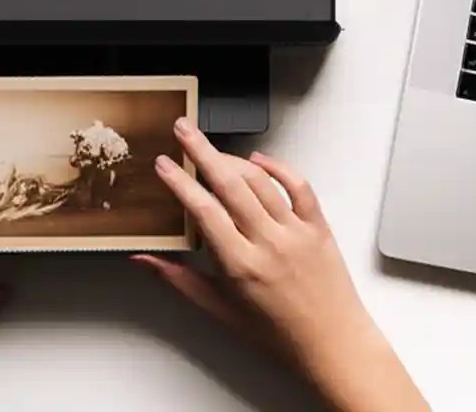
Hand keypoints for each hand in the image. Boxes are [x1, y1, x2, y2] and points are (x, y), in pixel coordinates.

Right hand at [134, 119, 426, 411]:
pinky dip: (279, 168)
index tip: (164, 163)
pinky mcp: (319, 228)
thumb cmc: (277, 334)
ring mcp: (297, 232)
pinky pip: (299, 187)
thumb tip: (143, 260)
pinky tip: (260, 159)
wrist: (332, 346)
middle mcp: (269, 243)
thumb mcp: (220, 311)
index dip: (181, 182)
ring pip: (261, 181)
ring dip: (234, 158)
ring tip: (213, 148)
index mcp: (241, 265)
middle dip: (203, 151)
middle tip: (183, 129)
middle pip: (231, 184)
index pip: (204, 211)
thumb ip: (179, 280)